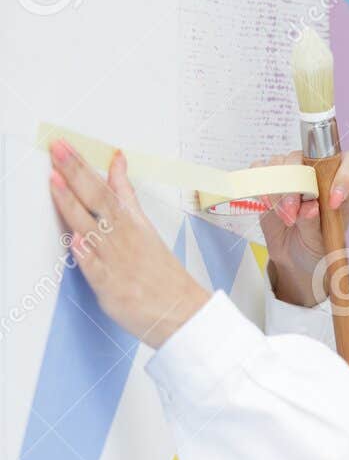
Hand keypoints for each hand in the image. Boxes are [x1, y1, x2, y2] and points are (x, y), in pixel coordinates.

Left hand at [47, 139, 209, 348]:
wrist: (182, 313)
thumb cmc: (165, 279)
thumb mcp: (148, 232)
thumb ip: (126, 202)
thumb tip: (116, 172)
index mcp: (136, 225)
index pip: (109, 188)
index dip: (87, 165)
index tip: (69, 146)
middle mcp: (124, 238)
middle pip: (96, 198)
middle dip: (74, 170)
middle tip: (57, 148)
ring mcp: (115, 260)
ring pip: (88, 226)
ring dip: (71, 202)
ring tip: (55, 180)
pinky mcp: (109, 285)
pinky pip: (95, 268)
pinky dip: (86, 254)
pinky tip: (76, 239)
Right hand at [253, 149, 348, 298]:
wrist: (295, 258)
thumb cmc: (316, 246)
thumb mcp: (320, 242)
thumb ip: (314, 224)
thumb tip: (309, 207)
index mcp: (340, 187)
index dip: (345, 176)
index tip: (334, 202)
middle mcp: (318, 176)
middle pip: (308, 157)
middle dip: (298, 185)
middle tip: (294, 212)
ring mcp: (293, 175)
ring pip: (283, 162)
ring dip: (280, 189)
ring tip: (286, 217)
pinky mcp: (271, 181)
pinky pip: (261, 169)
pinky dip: (262, 185)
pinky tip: (268, 205)